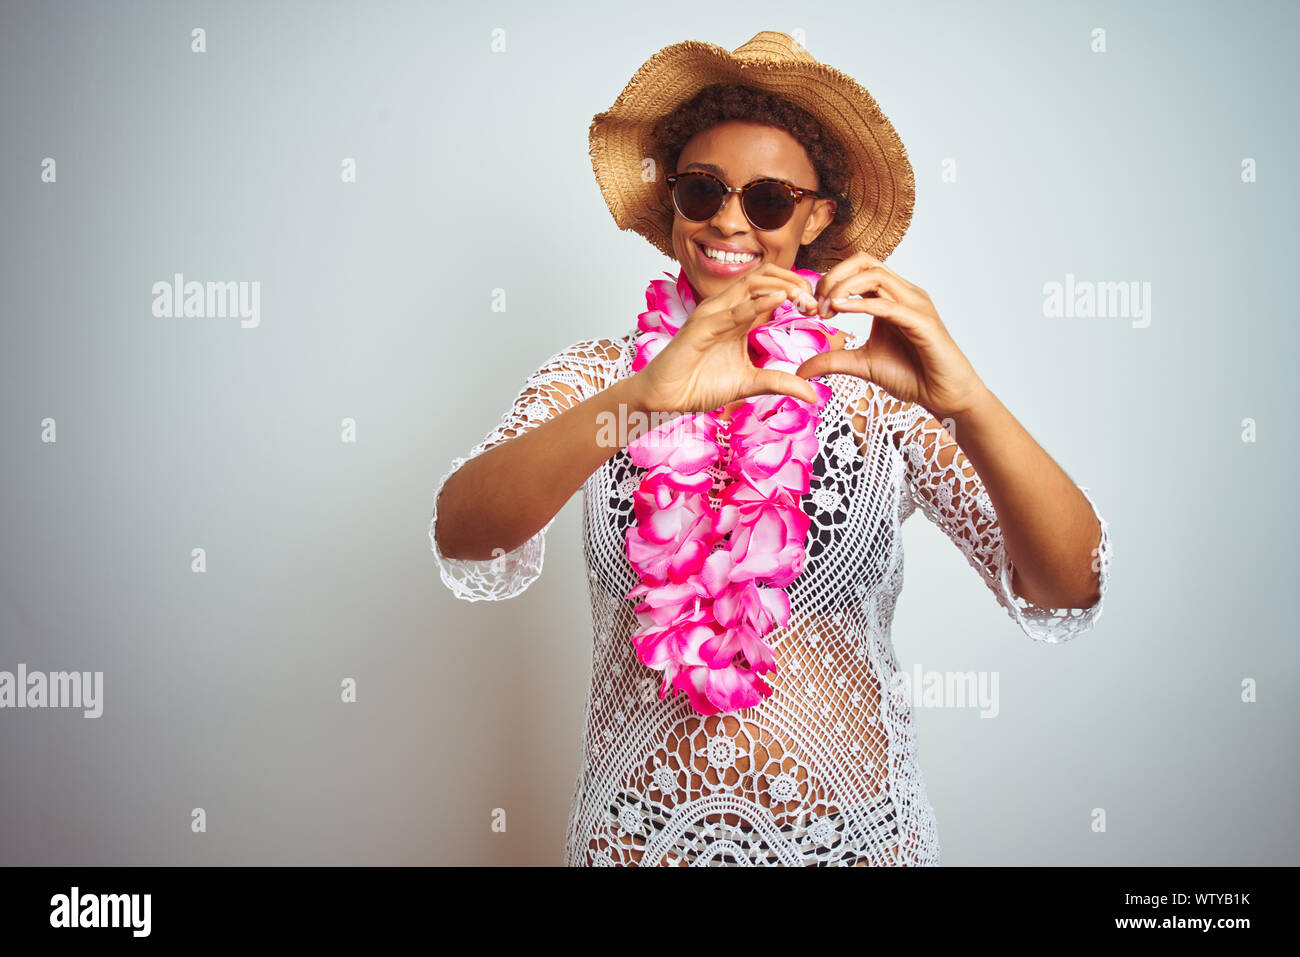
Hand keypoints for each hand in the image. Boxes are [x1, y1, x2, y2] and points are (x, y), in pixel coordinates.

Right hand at [632, 262, 823, 413]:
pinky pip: (730, 311)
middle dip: (793, 283)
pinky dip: (755, 304)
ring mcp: (711, 315)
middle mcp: (726, 309)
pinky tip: (778, 301)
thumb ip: (779, 383)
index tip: (816, 309)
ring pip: (749, 285)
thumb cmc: (699, 384)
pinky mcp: (699, 327)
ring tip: (803, 298)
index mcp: (738, 316)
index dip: (796, 291)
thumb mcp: (750, 384)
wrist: (665, 398)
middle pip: (763, 277)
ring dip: (780, 288)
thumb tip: (812, 393)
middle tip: (814, 302)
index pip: (770, 287)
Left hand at [796, 252, 987, 418]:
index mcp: (889, 297)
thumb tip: (800, 369)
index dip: (829, 281)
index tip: (812, 308)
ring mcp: (915, 304)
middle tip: (815, 304)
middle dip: (833, 276)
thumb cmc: (911, 375)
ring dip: (843, 288)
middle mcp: (903, 294)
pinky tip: (839, 309)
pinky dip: (861, 303)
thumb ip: (832, 361)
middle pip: (864, 261)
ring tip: (826, 309)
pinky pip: (889, 304)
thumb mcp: (862, 365)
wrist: (944, 395)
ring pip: (875, 275)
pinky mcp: (923, 322)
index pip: (856, 268)